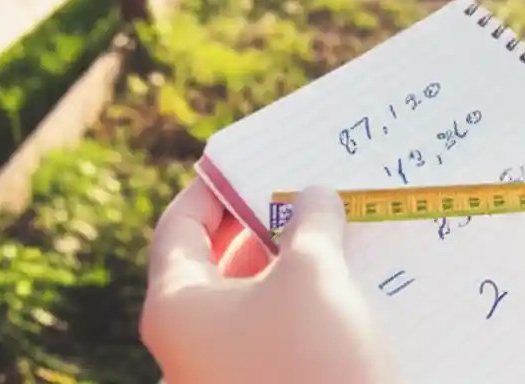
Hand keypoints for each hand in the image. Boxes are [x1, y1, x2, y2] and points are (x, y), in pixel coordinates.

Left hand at [140, 181, 395, 383]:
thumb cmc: (312, 356)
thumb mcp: (314, 273)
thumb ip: (310, 223)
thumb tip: (313, 197)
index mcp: (176, 305)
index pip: (178, 226)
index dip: (213, 187)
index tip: (250, 160)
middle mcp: (187, 341)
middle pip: (216, 262)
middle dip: (264, 222)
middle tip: (305, 187)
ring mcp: (223, 370)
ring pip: (251, 298)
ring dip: (292, 260)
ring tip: (336, 224)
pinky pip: (274, 330)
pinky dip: (303, 299)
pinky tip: (349, 276)